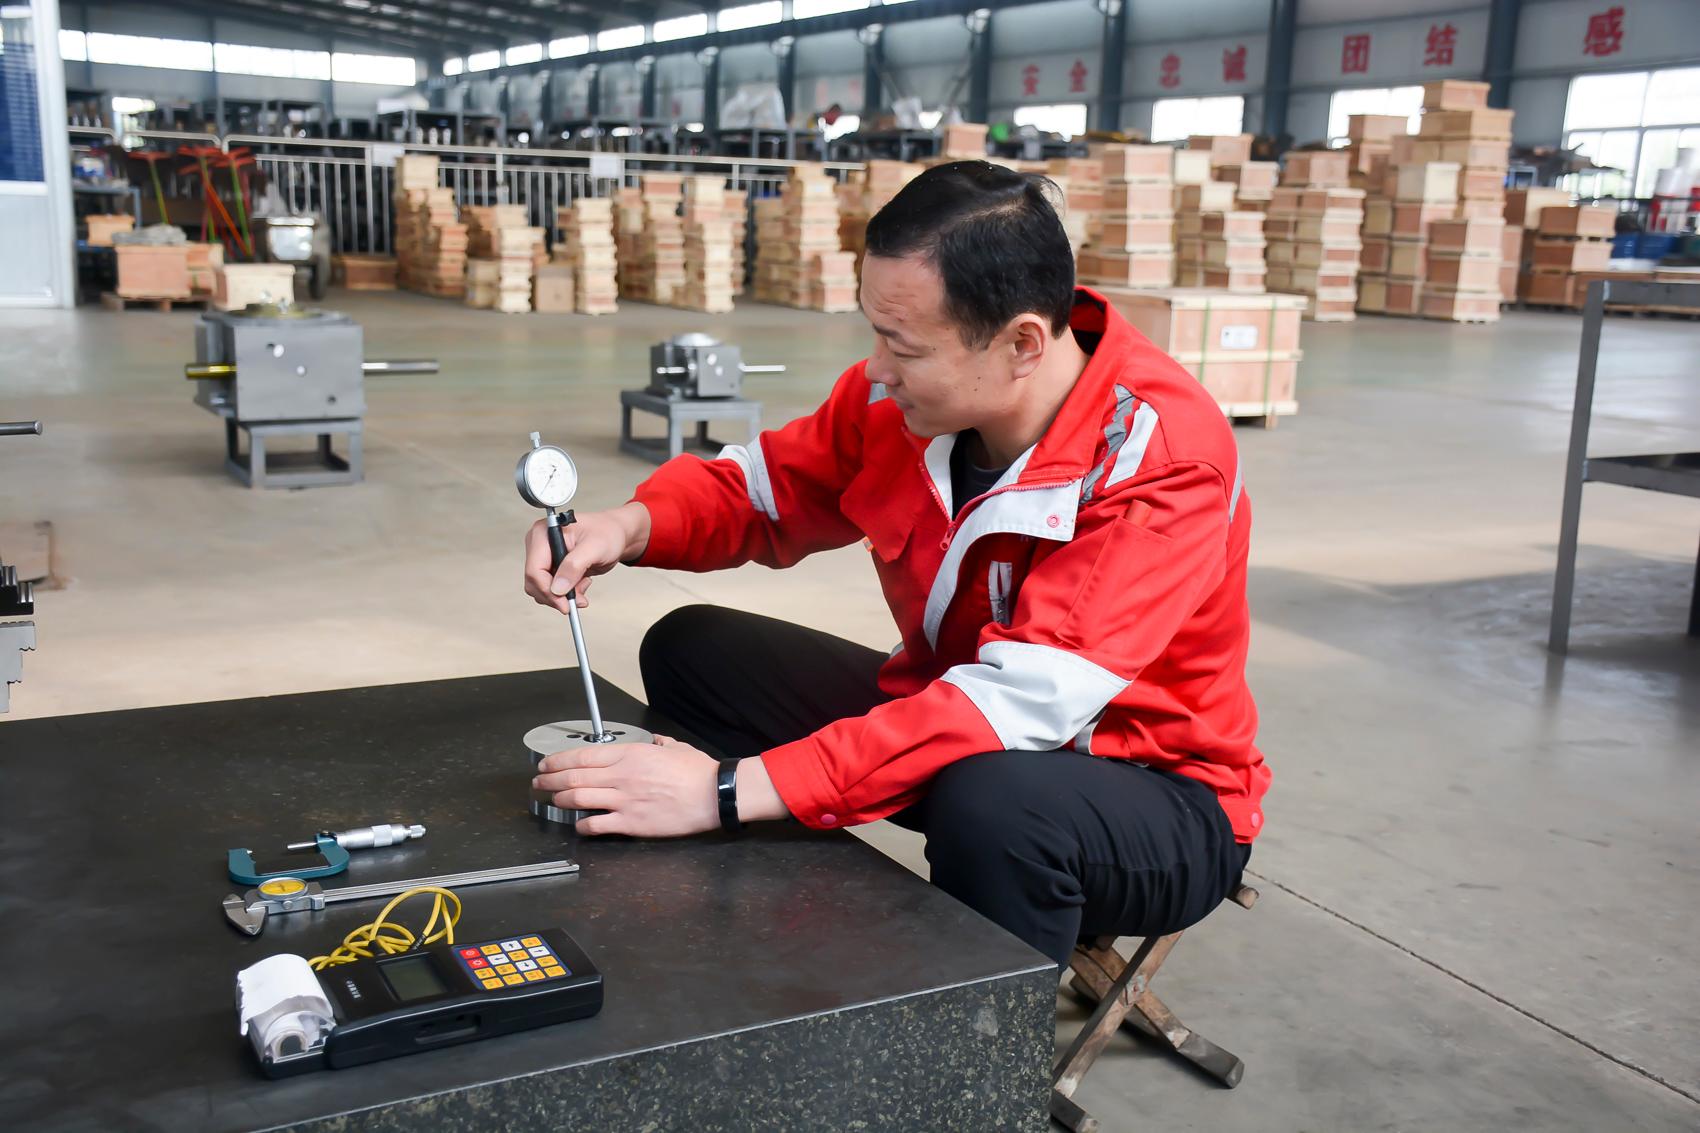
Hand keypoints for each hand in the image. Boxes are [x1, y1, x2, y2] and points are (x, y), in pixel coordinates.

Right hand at [523, 502, 651, 614]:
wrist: (616, 535)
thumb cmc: (607, 532)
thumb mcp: (595, 547)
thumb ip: (574, 566)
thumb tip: (558, 588)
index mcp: (544, 533)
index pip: (535, 570)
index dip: (548, 590)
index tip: (565, 604)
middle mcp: (539, 545)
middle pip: (534, 582)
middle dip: (557, 596)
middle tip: (579, 599)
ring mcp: (545, 557)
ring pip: (542, 589)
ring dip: (563, 595)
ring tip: (584, 583)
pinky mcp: (552, 567)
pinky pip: (551, 589)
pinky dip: (567, 593)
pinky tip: (582, 582)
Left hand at [534, 734, 719, 836]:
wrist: (713, 794)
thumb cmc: (698, 771)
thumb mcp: (676, 747)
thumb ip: (660, 743)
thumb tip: (656, 740)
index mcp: (630, 755)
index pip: (583, 756)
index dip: (558, 760)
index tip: (546, 763)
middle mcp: (622, 776)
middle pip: (574, 776)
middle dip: (550, 779)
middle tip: (538, 782)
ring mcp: (624, 800)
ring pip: (579, 798)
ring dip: (560, 799)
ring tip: (552, 800)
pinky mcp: (631, 823)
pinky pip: (597, 825)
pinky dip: (582, 825)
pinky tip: (578, 826)